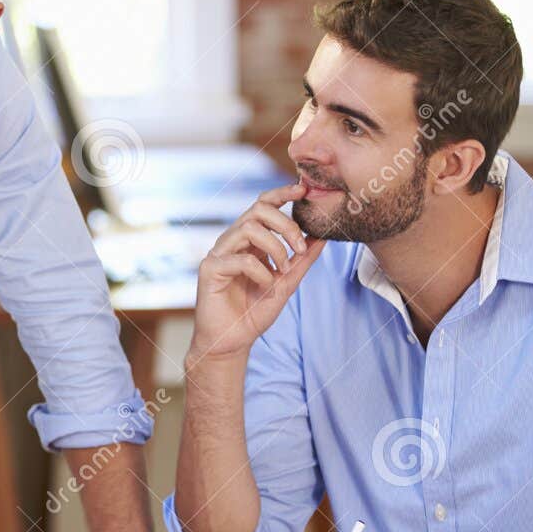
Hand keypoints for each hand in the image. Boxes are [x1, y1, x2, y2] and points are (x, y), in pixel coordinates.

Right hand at [187, 182, 324, 369]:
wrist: (233, 341)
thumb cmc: (253, 312)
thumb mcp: (287, 283)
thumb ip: (302, 260)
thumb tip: (322, 236)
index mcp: (249, 241)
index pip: (263, 205)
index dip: (281, 193)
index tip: (302, 190)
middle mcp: (232, 242)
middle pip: (257, 210)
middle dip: (285, 224)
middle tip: (300, 248)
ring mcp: (219, 253)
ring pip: (248, 228)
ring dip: (274, 247)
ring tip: (283, 270)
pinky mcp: (210, 269)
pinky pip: (240, 258)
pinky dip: (261, 271)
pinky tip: (266, 285)